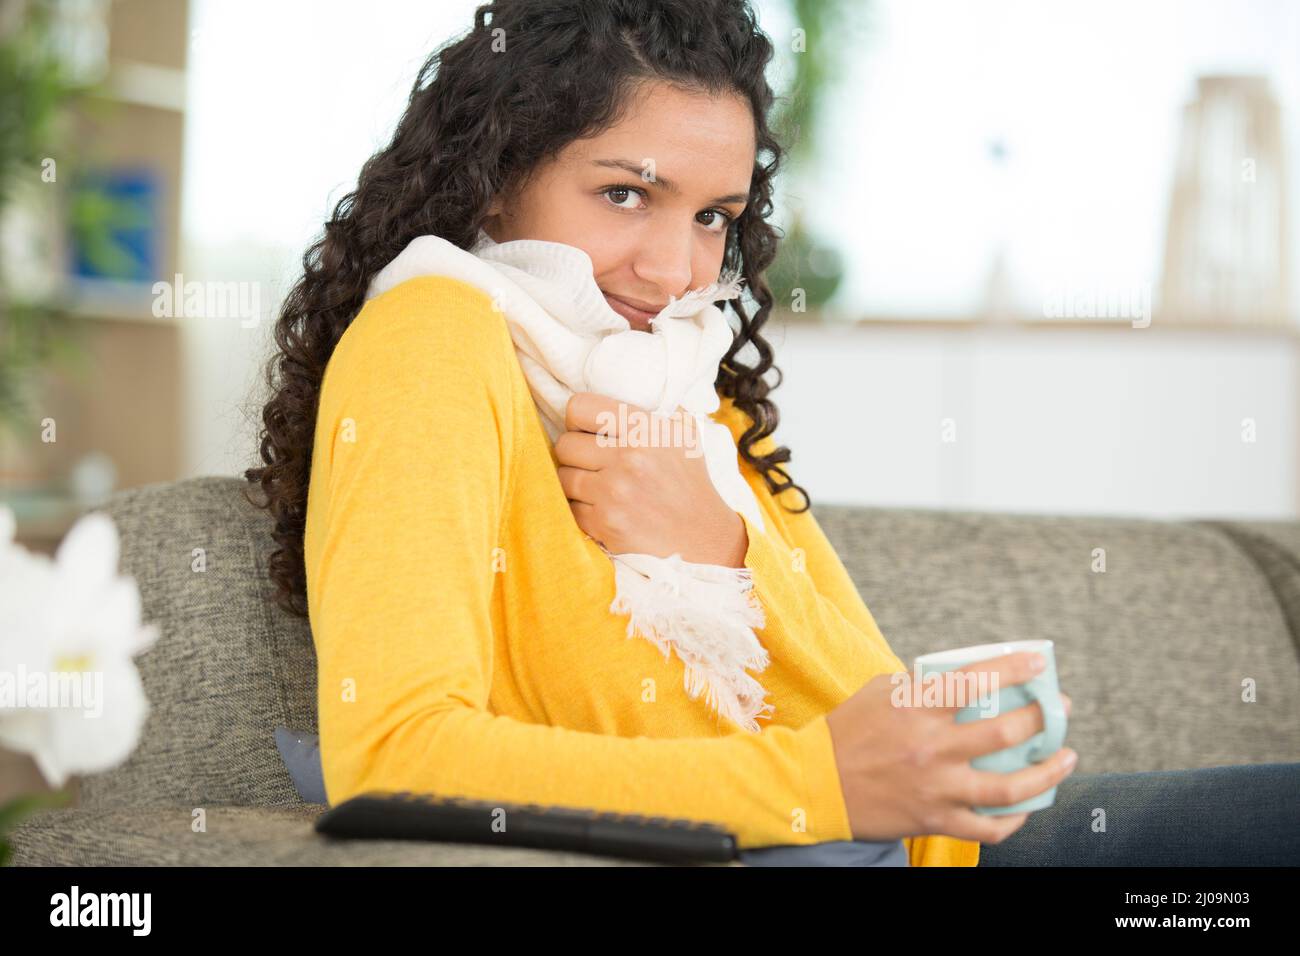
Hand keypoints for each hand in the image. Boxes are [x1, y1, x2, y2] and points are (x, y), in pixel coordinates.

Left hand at [555, 391, 747, 565]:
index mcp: (645, 429)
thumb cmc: (690, 482)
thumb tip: (628, 382)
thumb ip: (655, 407)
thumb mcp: (684, 433)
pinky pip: (570, 508)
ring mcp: (614, 494)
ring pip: (563, 478)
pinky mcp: (605, 524)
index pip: (579, 407)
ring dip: (576, 483)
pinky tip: (602, 509)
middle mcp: (628, 458)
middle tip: (591, 462)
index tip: (587, 431)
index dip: (578, 419)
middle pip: (565, 444)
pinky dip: (582, 509)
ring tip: (597, 486)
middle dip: (575, 454)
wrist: (703, 538)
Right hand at [825, 650, 1076, 843]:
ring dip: (1048, 771)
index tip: (1039, 662)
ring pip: (1010, 787)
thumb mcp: (880, 693)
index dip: (1015, 668)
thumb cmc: (846, 731)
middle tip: (1058, 708)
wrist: (815, 783)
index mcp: (916, 707)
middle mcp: (932, 746)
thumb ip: (920, 686)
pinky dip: (1014, 819)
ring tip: (1066, 757)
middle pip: (1006, 732)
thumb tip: (960, 683)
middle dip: (1044, 717)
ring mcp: (936, 787)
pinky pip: (988, 827)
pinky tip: (1027, 806)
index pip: (976, 680)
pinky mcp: (934, 820)